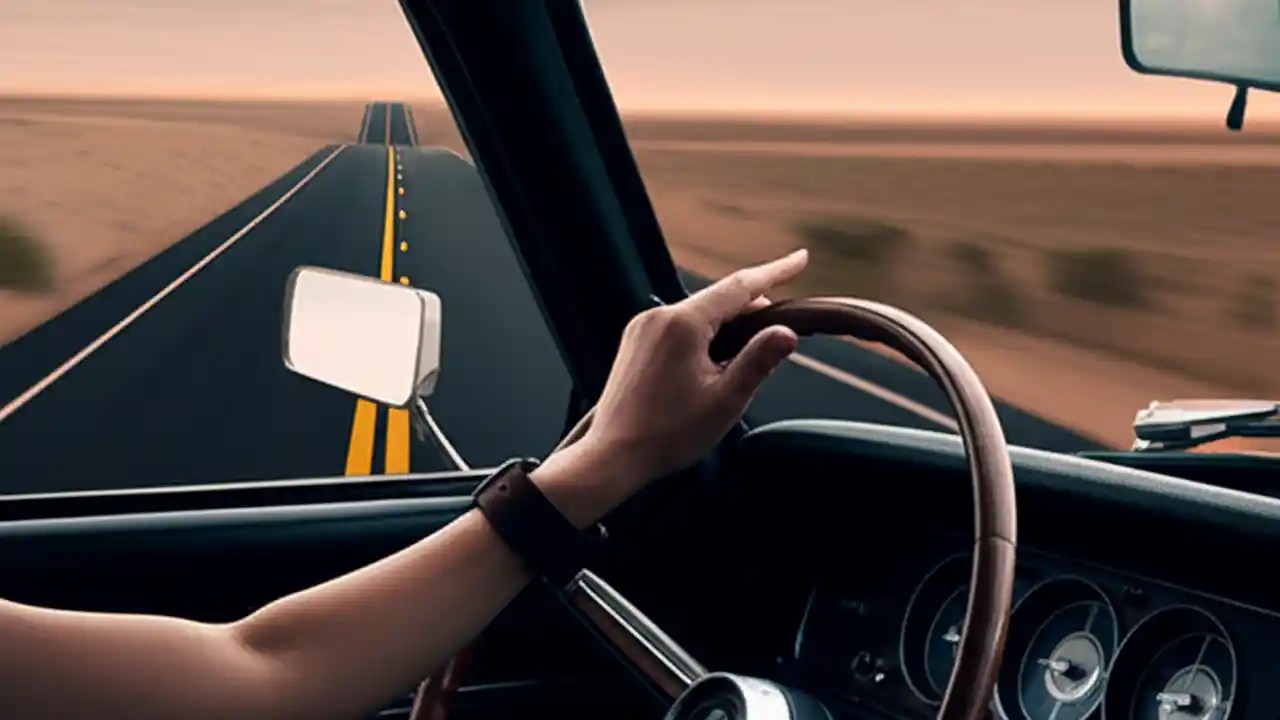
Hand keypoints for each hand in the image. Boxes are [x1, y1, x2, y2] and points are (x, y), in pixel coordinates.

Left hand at [584, 249, 808, 490]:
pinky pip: (678, 327)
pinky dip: (703, 335)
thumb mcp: (725, 401)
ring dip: (727, 326)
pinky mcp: (635, 342)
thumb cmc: (668, 434)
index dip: (775, 271)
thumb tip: (787, 332)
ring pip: (698, 314)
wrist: (612, 456)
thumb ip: (758, 361)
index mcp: (683, 324)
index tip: (800, 258)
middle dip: (752, 311)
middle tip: (778, 336)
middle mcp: (658, 317)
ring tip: (745, 358)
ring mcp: (642, 328)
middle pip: (718, 300)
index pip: (739, 287)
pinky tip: (713, 363)